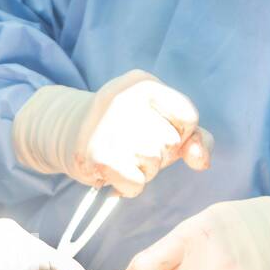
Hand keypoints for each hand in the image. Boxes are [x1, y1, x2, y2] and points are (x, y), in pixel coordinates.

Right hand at [12, 70, 211, 196]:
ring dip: (143, 170)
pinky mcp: (99, 157)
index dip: (179, 132)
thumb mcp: (160, 118)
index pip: (188, 117)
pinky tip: (113, 172)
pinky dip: (129, 186)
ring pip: (154, 165)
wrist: (67, 133)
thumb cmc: (124, 127)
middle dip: (158, 153)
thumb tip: (201, 162)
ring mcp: (109, 127)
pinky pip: (137, 185)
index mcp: (142, 83)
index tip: (155, 128)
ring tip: (120, 156)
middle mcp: (124, 100)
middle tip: (130, 144)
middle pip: (170, 144)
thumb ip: (194, 137)